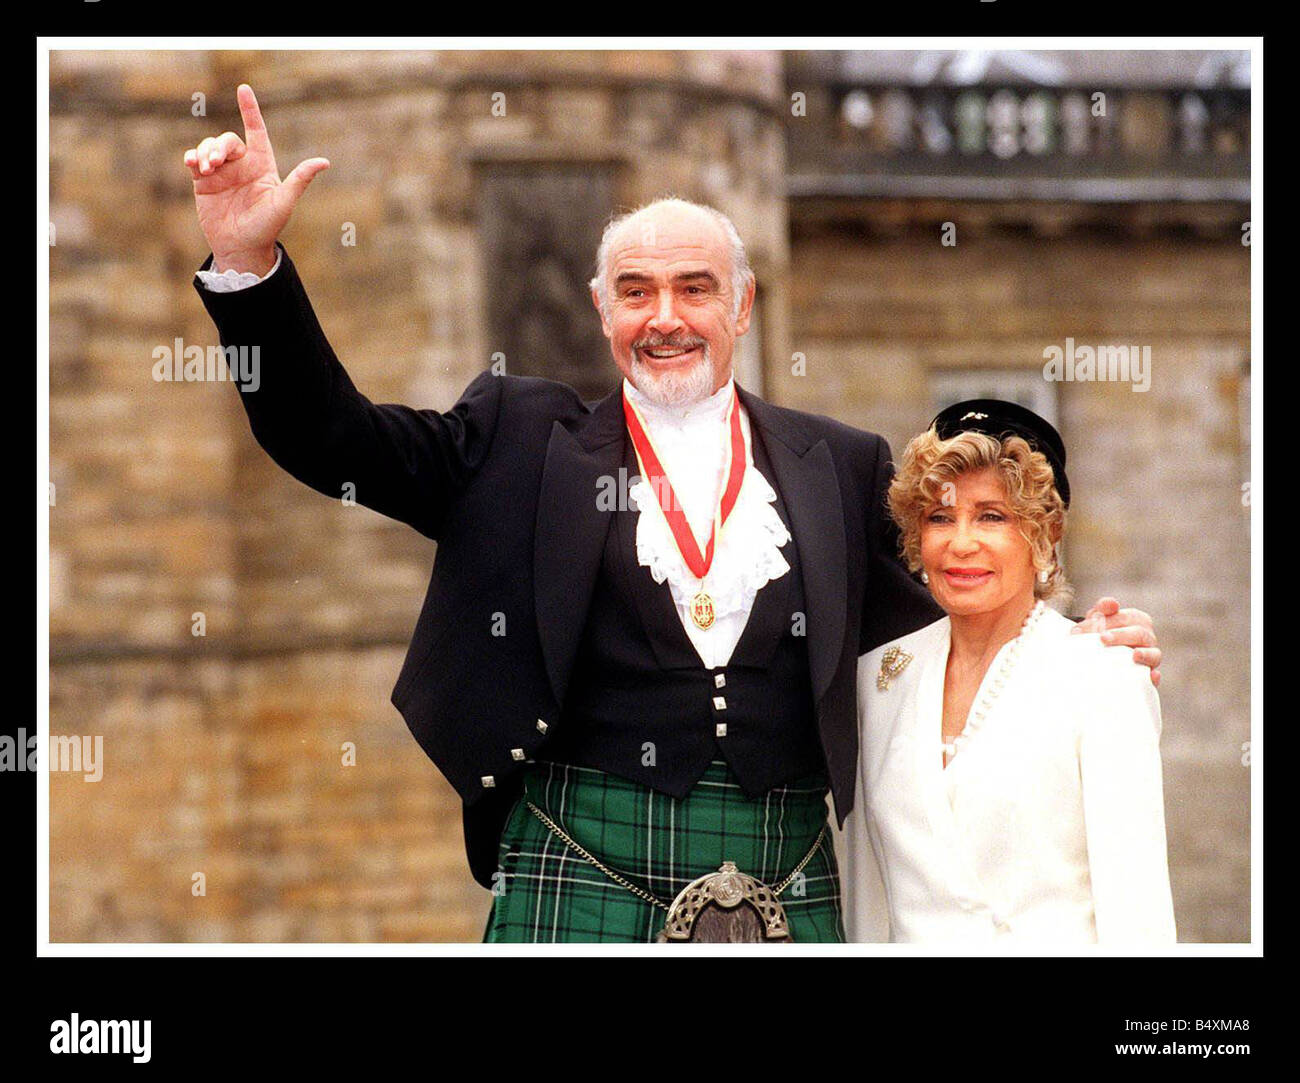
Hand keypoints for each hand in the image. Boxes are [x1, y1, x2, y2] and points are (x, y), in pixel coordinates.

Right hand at [183, 84, 329, 274]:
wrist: (241, 248)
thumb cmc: (266, 227)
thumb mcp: (284, 203)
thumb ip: (300, 180)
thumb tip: (325, 162)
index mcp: (262, 165)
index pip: (256, 131)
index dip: (251, 110)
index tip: (244, 89)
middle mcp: (242, 165)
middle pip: (228, 140)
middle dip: (220, 147)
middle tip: (215, 164)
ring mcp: (222, 172)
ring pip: (210, 147)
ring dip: (206, 152)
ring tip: (206, 168)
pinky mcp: (203, 182)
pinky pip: (195, 160)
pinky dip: (192, 157)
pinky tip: (192, 163)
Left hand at [1072, 596, 1161, 687]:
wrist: (1098, 656)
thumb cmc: (1100, 632)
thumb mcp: (1097, 619)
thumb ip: (1101, 609)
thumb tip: (1110, 604)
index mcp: (1137, 620)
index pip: (1127, 617)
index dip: (1110, 620)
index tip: (1095, 623)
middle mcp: (1147, 637)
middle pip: (1139, 634)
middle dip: (1121, 635)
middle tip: (1103, 638)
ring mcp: (1150, 656)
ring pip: (1154, 654)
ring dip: (1145, 654)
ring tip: (1135, 655)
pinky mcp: (1147, 675)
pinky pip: (1154, 677)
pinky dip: (1154, 676)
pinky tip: (1151, 676)